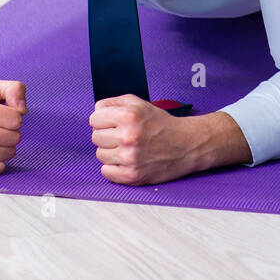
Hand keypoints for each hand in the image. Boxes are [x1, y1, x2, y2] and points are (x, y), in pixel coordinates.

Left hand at [89, 95, 249, 184]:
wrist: (186, 145)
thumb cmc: (161, 123)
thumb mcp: (138, 103)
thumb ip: (113, 103)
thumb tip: (95, 112)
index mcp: (128, 115)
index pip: (94, 118)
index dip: (103, 120)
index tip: (112, 123)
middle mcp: (128, 136)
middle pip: (95, 137)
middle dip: (107, 135)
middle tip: (123, 135)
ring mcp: (129, 158)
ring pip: (100, 155)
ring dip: (111, 152)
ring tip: (127, 148)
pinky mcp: (132, 175)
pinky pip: (106, 172)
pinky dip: (113, 168)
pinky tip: (126, 160)